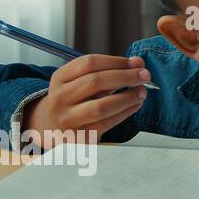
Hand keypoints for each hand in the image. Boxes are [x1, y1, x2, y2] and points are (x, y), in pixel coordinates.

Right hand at [22, 55, 150, 148]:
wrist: (52, 128)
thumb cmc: (74, 99)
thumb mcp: (82, 81)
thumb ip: (109, 70)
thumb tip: (138, 62)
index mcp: (60, 78)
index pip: (89, 63)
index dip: (117, 61)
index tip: (136, 62)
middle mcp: (59, 98)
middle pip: (96, 82)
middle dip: (126, 76)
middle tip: (146, 75)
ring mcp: (67, 119)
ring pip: (102, 106)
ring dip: (128, 97)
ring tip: (142, 92)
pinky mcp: (79, 137)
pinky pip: (107, 123)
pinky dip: (126, 112)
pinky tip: (135, 104)